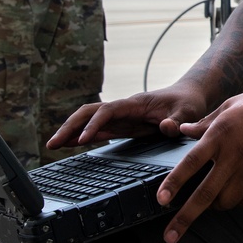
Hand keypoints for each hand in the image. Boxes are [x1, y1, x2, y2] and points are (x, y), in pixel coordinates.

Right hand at [47, 83, 208, 148]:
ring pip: (90, 120)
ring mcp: (122, 117)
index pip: (108, 111)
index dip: (95, 124)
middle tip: (53, 143)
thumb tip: (166, 127)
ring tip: (54, 145)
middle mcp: (124, 108)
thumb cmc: (188, 103)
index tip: (85, 139)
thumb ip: (178, 121)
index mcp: (136, 103)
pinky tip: (71, 144)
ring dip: (72, 131)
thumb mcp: (188, 112)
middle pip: (90, 112)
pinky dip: (83, 136)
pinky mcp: (124, 125)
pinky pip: (99, 129)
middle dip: (71, 125)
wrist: (189, 97)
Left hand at [155, 83, 242, 242]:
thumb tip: (183, 131)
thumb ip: (205, 122)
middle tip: (170, 236)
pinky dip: (235, 200)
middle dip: (185, 218)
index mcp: (222, 133)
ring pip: (225, 202)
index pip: (191, 163)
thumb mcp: (231, 105)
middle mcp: (235, 156)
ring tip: (207, 200)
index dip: (174, 183)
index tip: (161, 200)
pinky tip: (233, 190)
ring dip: (212, 206)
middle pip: (205, 194)